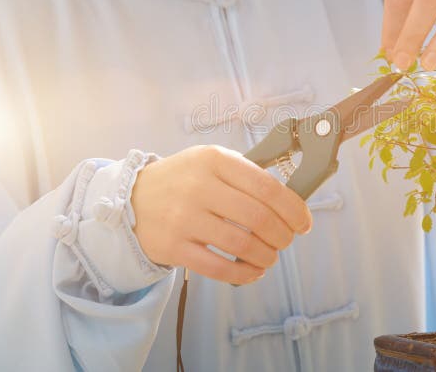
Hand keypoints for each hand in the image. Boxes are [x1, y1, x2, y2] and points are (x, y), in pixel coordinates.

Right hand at [130, 145, 312, 284]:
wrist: (131, 198)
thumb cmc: (183, 179)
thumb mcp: (211, 161)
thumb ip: (248, 174)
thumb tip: (291, 201)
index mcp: (214, 160)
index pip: (267, 187)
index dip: (293, 209)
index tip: (304, 222)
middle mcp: (199, 186)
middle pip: (258, 218)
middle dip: (283, 235)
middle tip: (287, 240)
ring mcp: (184, 218)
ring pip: (242, 244)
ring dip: (266, 256)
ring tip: (270, 256)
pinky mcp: (173, 246)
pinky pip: (218, 267)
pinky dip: (244, 274)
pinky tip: (254, 271)